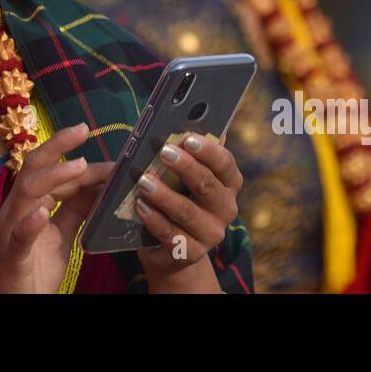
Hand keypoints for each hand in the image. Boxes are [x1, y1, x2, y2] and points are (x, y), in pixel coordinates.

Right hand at [0, 123, 110, 292]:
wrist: (13, 302)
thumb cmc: (34, 267)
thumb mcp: (62, 234)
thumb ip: (76, 209)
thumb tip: (98, 185)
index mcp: (29, 202)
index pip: (52, 171)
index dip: (80, 163)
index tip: (110, 160)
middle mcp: (17, 209)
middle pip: (33, 167)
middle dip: (57, 146)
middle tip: (83, 129)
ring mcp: (12, 230)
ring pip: (27, 192)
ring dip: (53, 176)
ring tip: (79, 166)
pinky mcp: (13, 255)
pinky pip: (19, 236)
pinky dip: (31, 223)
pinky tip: (43, 214)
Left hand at [134, 132, 242, 291]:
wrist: (173, 246)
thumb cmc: (179, 196)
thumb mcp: (184, 176)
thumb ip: (188, 152)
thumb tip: (188, 118)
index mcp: (229, 184)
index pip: (225, 164)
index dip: (208, 150)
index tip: (186, 137)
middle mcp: (226, 209)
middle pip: (207, 186)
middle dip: (185, 167)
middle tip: (163, 152)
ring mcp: (210, 234)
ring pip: (187, 211)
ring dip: (164, 194)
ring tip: (143, 181)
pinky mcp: (191, 254)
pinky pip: (171, 235)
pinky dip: (154, 219)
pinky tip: (141, 207)